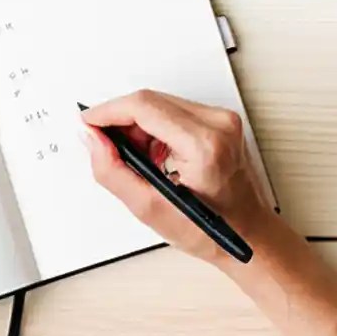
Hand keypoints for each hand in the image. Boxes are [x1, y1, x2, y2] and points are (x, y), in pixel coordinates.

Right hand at [81, 90, 270, 266]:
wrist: (248, 234)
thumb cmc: (211, 229)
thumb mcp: (150, 209)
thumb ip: (113, 171)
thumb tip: (93, 140)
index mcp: (205, 146)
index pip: (144, 107)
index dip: (108, 112)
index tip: (88, 122)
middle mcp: (218, 124)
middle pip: (150, 101)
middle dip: (121, 120)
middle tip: (107, 147)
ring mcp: (222, 119)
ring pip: (160, 103)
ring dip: (138, 125)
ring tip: (136, 160)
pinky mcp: (220, 120)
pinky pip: (174, 110)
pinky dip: (154, 128)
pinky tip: (153, 155)